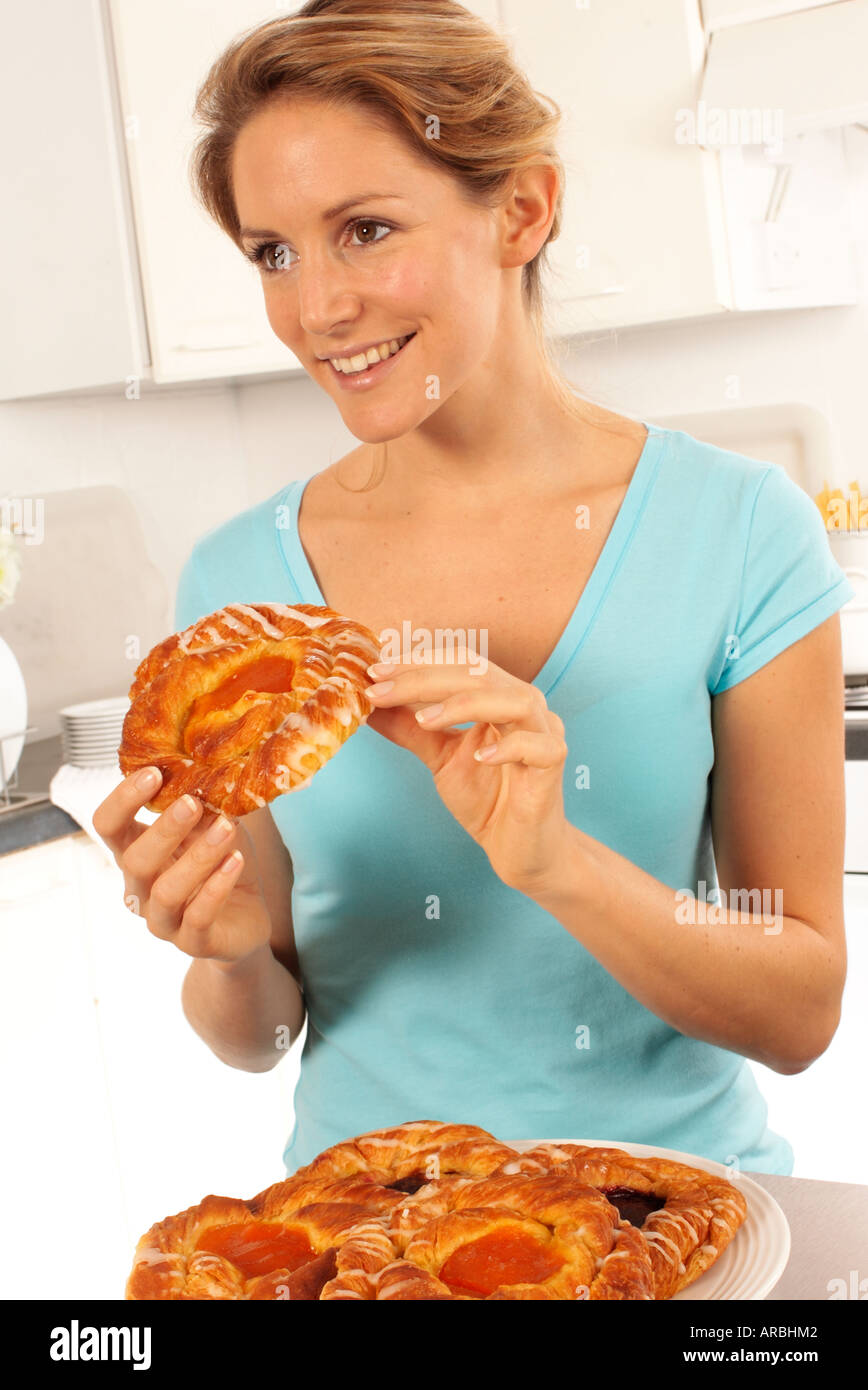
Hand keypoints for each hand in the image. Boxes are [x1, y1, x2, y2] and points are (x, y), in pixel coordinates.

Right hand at [92, 769, 272, 965]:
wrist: (245, 919)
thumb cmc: (220, 864)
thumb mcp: (212, 827)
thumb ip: (202, 805)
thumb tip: (204, 769)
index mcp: (135, 853)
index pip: (109, 826)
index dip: (123, 799)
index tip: (153, 772)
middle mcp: (140, 889)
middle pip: (134, 860)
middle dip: (163, 829)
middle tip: (192, 802)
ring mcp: (162, 920)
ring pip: (167, 891)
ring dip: (197, 857)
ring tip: (226, 829)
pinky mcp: (192, 942)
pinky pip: (198, 917)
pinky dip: (217, 886)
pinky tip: (236, 861)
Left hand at [363, 657, 570, 894]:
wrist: (519, 849)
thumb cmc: (487, 799)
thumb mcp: (439, 757)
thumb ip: (409, 728)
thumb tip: (368, 706)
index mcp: (499, 696)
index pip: (461, 663)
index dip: (418, 663)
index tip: (375, 673)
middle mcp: (524, 706)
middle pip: (480, 675)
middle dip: (426, 679)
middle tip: (381, 690)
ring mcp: (544, 733)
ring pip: (514, 700)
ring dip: (465, 704)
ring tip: (424, 719)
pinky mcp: (554, 765)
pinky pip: (536, 746)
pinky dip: (507, 747)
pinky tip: (478, 757)